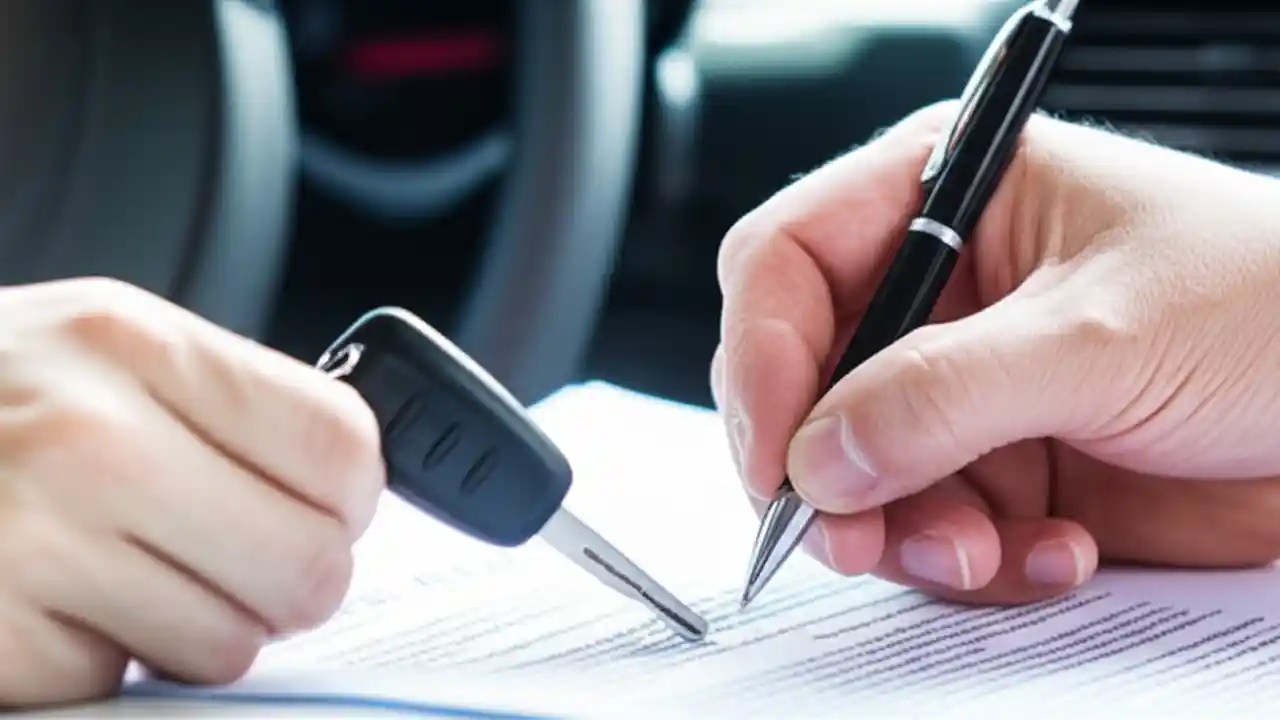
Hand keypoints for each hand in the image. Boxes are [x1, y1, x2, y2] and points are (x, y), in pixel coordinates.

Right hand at [0, 278, 383, 705]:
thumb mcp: (95, 350)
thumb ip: (223, 407)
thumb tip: (356, 487)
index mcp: (132, 345)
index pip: (342, 446)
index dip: (348, 497)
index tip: (320, 506)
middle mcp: (87, 438)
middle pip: (311, 564)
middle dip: (283, 580)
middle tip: (222, 557)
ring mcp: (31, 545)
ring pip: (229, 646)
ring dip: (186, 626)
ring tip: (109, 568)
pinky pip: (120, 684)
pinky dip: (95, 661)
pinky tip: (44, 601)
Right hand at [712, 101, 1279, 605]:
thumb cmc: (1277, 303)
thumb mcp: (1101, 337)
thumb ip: (943, 394)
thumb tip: (817, 456)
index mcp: (945, 199)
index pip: (785, 264)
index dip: (761, 358)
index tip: (775, 455)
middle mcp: (937, 293)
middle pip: (802, 382)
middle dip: (827, 469)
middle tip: (852, 535)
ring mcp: (962, 385)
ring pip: (857, 473)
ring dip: (907, 531)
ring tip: (985, 551)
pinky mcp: (998, 464)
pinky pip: (930, 525)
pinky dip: (976, 560)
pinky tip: (1052, 551)